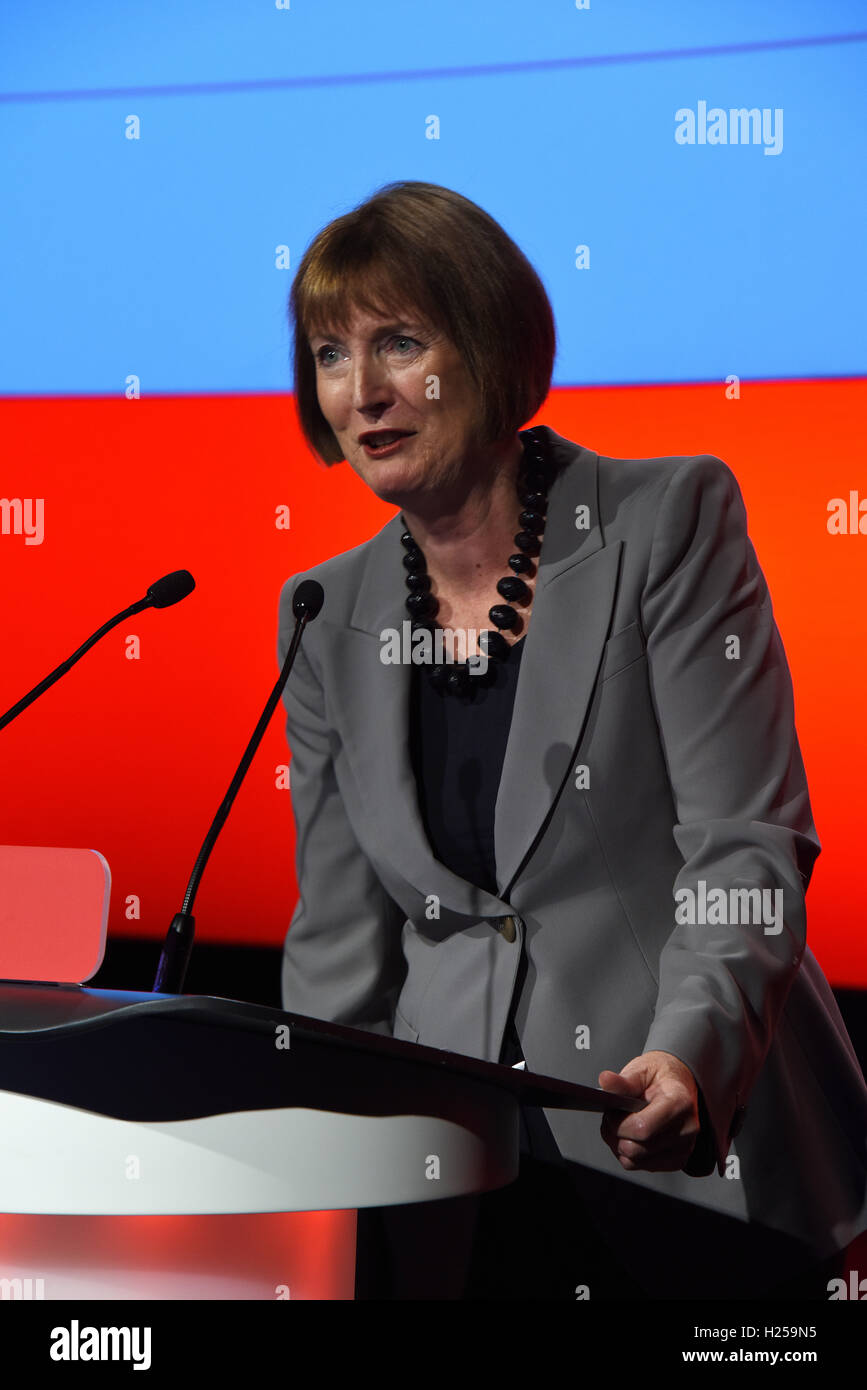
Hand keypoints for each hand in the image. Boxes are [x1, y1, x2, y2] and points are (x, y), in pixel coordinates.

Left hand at [598, 1050, 699, 1172]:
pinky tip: (630, 1135)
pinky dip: (629, 1154)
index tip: (611, 1112)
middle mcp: (687, 1129)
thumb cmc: (661, 1077)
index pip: (643, 1129)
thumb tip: (605, 1080)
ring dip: (618, 1145)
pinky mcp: (678, 1160)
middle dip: (615, 1134)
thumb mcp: (642, 1070)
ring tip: (620, 1124)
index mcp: (680, 1103)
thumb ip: (623, 1081)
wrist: (681, 1085)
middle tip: (612, 1116)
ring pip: (635, 1162)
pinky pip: (641, 1166)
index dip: (618, 1124)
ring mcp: (684, 1148)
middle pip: (637, 1149)